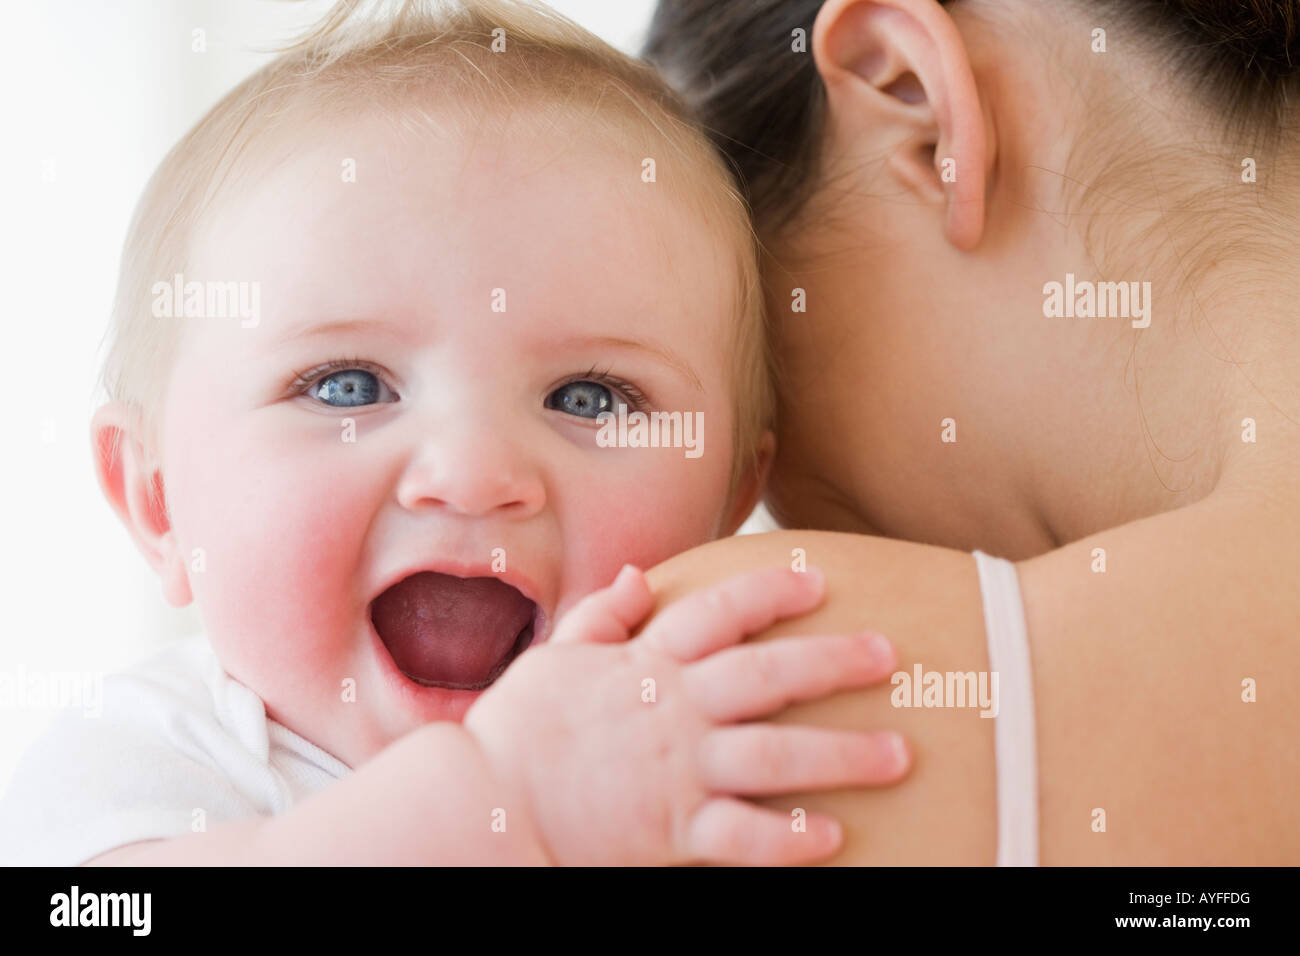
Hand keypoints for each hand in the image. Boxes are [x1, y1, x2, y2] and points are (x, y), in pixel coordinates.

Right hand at [462, 564, 908, 864]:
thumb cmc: (518, 729)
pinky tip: (833, 835)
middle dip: (833, 663)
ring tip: (898, 753)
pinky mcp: (675, 830)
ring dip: (842, 756)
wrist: (487, 803)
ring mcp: (680, 771)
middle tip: (887, 655)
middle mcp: (675, 712)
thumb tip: (643, 574)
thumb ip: (604, 613)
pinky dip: (789, 839)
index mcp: (646, 664)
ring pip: (776, 758)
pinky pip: (744, 837)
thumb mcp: (557, 655)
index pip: (720, 614)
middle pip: (769, 677)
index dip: (772, 593)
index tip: (817, 582)